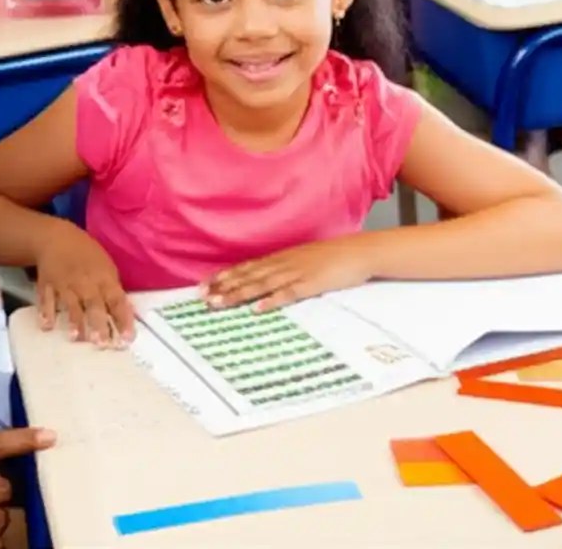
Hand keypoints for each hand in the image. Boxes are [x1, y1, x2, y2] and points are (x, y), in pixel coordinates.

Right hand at [35, 222, 132, 346]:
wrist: (56, 238)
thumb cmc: (86, 254)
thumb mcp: (106, 266)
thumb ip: (112, 290)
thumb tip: (123, 314)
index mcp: (104, 278)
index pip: (117, 300)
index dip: (123, 319)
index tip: (128, 339)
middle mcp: (86, 282)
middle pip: (94, 304)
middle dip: (98, 324)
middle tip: (102, 344)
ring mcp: (65, 284)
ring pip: (71, 303)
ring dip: (73, 320)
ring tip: (75, 338)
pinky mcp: (47, 284)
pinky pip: (47, 298)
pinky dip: (45, 311)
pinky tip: (46, 325)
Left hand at [203, 238, 373, 312]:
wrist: (359, 251)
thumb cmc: (332, 257)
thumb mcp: (303, 259)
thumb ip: (283, 268)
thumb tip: (264, 282)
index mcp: (280, 258)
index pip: (246, 268)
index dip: (224, 276)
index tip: (203, 285)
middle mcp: (283, 264)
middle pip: (248, 276)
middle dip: (223, 287)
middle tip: (201, 297)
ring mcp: (296, 273)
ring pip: (261, 284)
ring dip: (238, 294)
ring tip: (219, 303)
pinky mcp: (312, 283)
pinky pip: (289, 293)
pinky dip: (272, 301)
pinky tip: (258, 309)